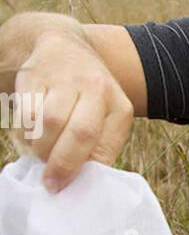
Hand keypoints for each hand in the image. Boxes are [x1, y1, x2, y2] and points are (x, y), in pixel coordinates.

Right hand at [14, 31, 133, 190]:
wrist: (63, 47)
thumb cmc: (86, 97)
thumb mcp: (103, 118)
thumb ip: (97, 147)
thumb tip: (79, 183)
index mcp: (118, 105)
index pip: (105, 146)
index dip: (85, 170)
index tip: (70, 187)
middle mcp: (97, 88)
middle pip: (81, 133)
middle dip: (63, 164)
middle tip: (51, 184)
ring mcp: (66, 79)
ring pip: (50, 123)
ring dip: (41, 149)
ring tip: (39, 156)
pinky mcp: (36, 75)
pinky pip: (27, 113)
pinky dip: (25, 133)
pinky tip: (29, 138)